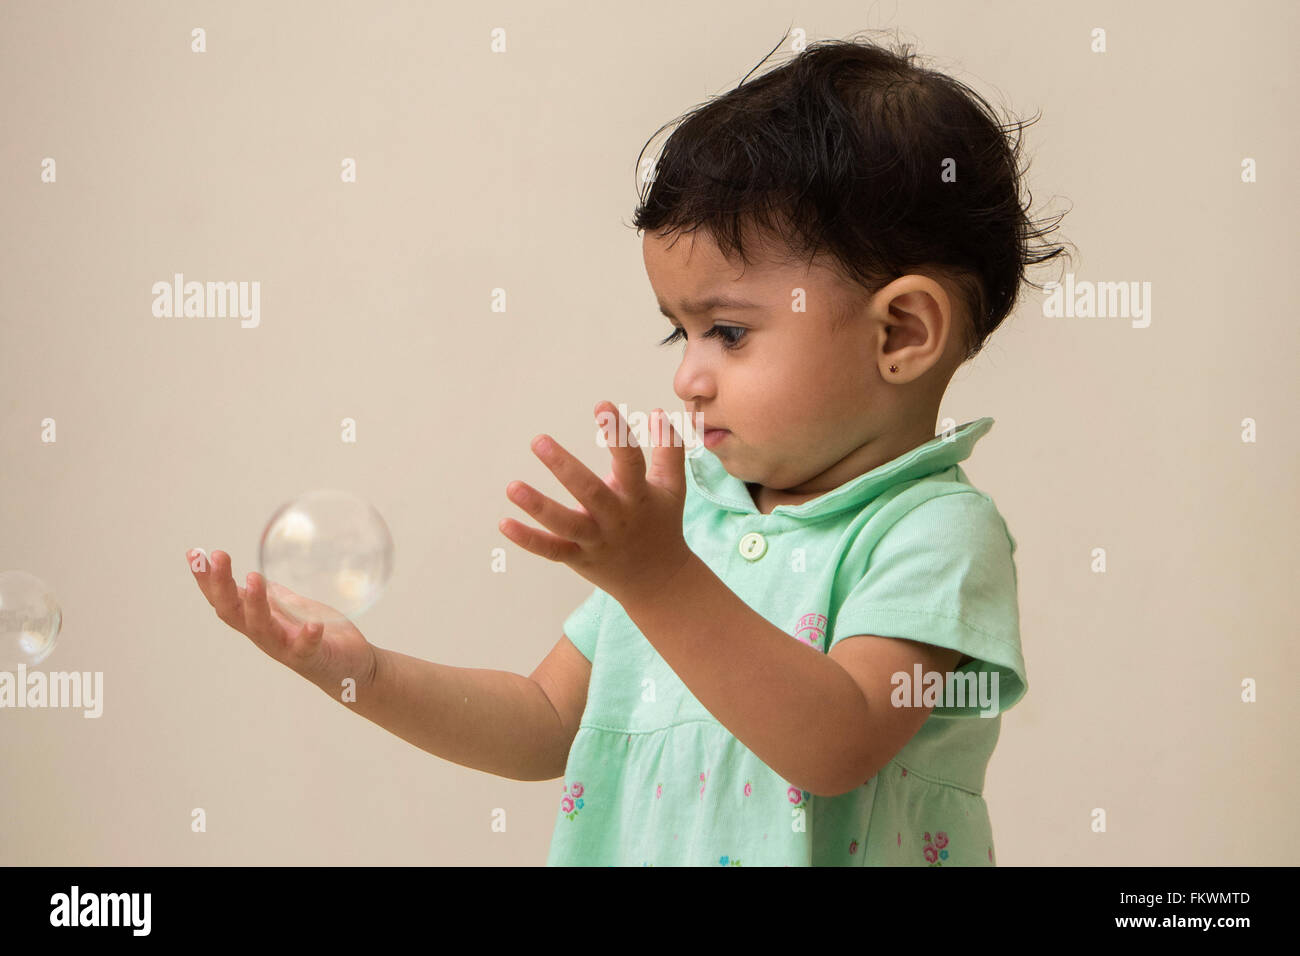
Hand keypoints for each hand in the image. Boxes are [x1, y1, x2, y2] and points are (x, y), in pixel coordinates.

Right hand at [188, 548, 378, 694]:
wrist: (352, 668)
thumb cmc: (320, 637)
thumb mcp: (292, 611)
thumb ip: (273, 598)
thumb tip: (251, 578)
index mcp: (258, 620)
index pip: (224, 599)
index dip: (207, 580)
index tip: (194, 553)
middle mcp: (265, 636)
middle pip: (233, 613)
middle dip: (221, 585)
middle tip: (219, 556)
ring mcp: (287, 648)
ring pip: (261, 628)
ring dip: (255, 604)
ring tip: (253, 578)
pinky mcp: (313, 658)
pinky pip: (306, 650)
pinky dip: (307, 637)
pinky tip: (313, 625)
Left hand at [498, 401, 693, 606]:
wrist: (659, 581)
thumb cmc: (661, 523)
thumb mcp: (672, 487)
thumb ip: (669, 449)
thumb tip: (660, 411)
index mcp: (639, 496)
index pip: (630, 462)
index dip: (618, 434)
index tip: (601, 405)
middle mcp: (617, 519)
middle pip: (590, 493)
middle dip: (564, 467)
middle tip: (538, 440)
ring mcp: (597, 541)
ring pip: (565, 525)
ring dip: (538, 507)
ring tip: (512, 487)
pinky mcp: (579, 559)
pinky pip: (552, 550)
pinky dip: (528, 539)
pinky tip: (503, 523)